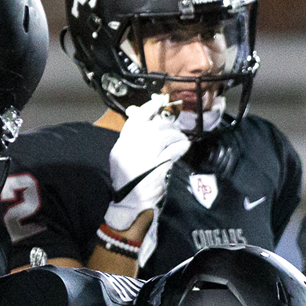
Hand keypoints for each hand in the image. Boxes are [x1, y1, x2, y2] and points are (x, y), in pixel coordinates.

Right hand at [105, 93, 188, 230]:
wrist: (129, 203)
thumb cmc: (129, 181)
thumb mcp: (124, 158)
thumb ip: (134, 141)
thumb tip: (151, 123)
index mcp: (122, 145)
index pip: (135, 120)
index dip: (148, 108)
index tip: (159, 101)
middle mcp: (131, 148)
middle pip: (153, 127)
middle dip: (167, 125)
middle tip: (174, 128)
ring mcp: (143, 158)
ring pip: (164, 137)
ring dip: (176, 135)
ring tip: (181, 139)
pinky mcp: (157, 168)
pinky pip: (172, 151)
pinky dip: (180, 147)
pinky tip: (184, 147)